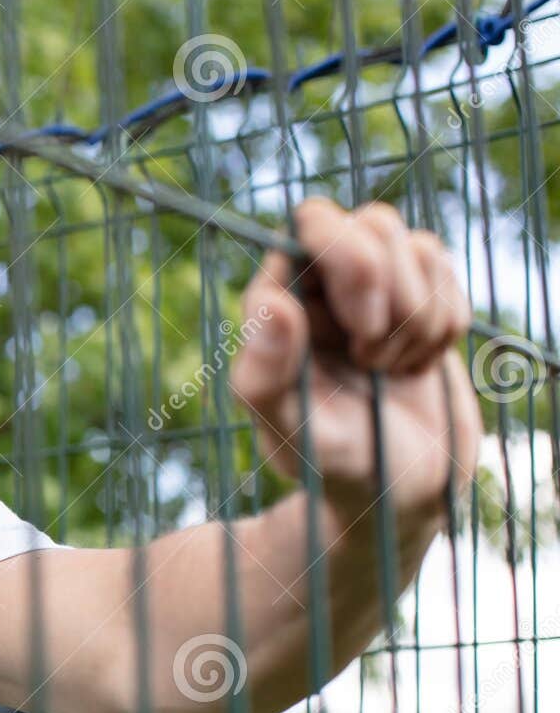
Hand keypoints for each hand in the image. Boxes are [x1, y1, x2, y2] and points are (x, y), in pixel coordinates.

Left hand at [231, 197, 480, 529]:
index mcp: (277, 302)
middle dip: (388, 283)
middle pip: (369, 221)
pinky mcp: (419, 299)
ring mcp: (372, 289)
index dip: (346, 262)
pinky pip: (446, 269)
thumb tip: (272, 304)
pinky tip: (418, 364)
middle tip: (374, 354)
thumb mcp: (291, 431)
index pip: (308, 226)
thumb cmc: (332, 464)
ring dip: (417, 312)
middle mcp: (319, 286)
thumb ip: (266, 375)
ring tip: (389, 368)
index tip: (359, 335)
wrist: (399, 491)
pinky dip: (444, 320)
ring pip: (413, 242)